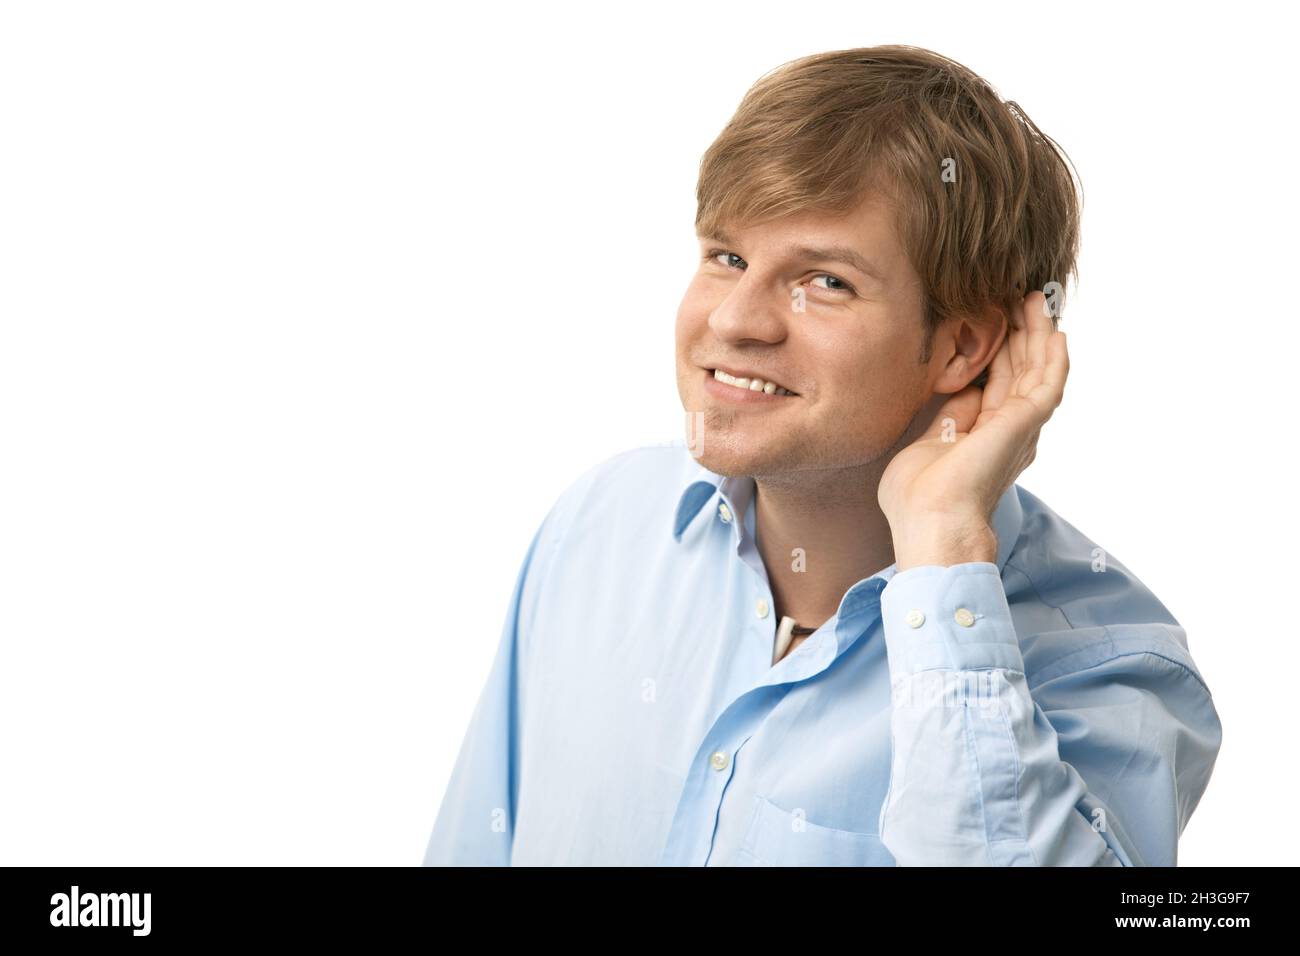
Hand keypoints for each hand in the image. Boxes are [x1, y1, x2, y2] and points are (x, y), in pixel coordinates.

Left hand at [878, 291, 1068, 569]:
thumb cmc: (918, 499)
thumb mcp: (928, 446)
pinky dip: (1053, 356)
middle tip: (1018, 298)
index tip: (991, 323)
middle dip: (1021, 335)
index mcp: (984, 438)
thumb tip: (960, 395)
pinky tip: (1055, 331)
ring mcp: (1019, 428)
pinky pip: (1049, 383)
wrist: (931, 522)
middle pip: (1020, 372)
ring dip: (1037, 335)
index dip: (996, 353)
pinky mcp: (1025, 423)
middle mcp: (1008, 433)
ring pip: (1036, 371)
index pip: (996, 386)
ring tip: (1035, 300)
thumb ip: (948, 421)